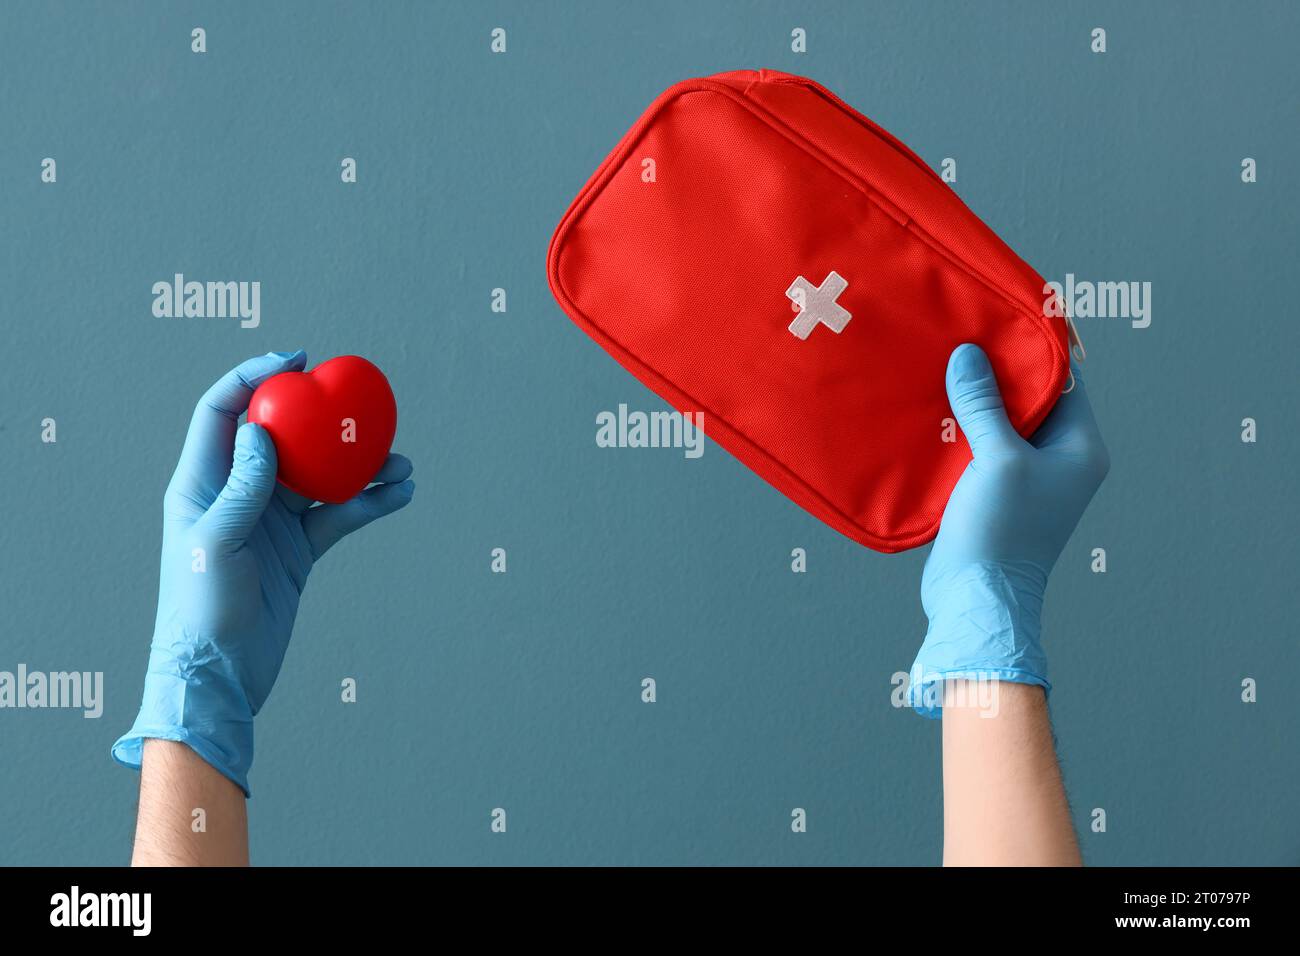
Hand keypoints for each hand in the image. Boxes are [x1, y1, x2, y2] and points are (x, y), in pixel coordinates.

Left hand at [112, 351, 414, 793]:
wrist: (219, 674)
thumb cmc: (199, 610)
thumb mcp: (214, 544)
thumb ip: (239, 488)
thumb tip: (261, 431)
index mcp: (202, 482)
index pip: (225, 411)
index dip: (255, 377)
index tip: (297, 361)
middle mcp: (238, 493)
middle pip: (284, 436)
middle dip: (322, 416)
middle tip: (360, 403)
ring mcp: (272, 521)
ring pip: (321, 476)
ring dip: (359, 465)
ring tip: (399, 462)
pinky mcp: (299, 550)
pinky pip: (339, 515)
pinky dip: (370, 503)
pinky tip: (400, 495)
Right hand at [908, 344, 1107, 715]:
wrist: (977, 599)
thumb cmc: (1001, 531)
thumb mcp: (997, 459)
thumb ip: (984, 404)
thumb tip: (970, 354)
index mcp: (1082, 449)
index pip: (1066, 380)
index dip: (1035, 349)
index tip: (1001, 319)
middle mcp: (1063, 460)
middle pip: (1034, 398)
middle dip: (1000, 371)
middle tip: (965, 337)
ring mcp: (1029, 478)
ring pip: (1005, 421)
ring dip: (977, 399)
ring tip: (945, 366)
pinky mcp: (997, 492)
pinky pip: (984, 445)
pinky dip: (963, 427)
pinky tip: (935, 408)